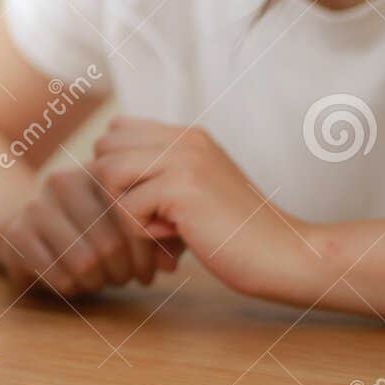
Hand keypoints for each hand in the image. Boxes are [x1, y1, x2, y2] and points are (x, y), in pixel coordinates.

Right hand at [0, 166, 180, 297]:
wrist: (28, 228)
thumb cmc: (90, 230)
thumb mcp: (124, 226)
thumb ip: (155, 238)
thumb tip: (170, 264)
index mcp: (98, 171)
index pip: (133, 215)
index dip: (146, 252)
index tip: (150, 272)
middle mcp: (65, 182)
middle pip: (110, 244)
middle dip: (123, 272)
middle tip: (125, 280)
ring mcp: (37, 206)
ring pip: (84, 261)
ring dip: (98, 282)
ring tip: (101, 281)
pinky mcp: (17, 233)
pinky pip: (57, 274)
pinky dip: (72, 287)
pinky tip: (75, 283)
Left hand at [92, 118, 318, 300]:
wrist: (285, 255)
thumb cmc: (237, 233)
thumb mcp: (195, 193)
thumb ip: (158, 177)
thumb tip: (100, 174)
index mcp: (187, 136)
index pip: (117, 130)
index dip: (116, 167)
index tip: (141, 200)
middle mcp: (183, 138)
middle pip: (104, 147)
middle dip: (112, 188)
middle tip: (144, 218)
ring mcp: (183, 158)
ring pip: (107, 172)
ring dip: (123, 210)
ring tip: (159, 229)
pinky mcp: (182, 188)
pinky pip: (127, 208)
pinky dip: (142, 234)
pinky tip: (177, 239)